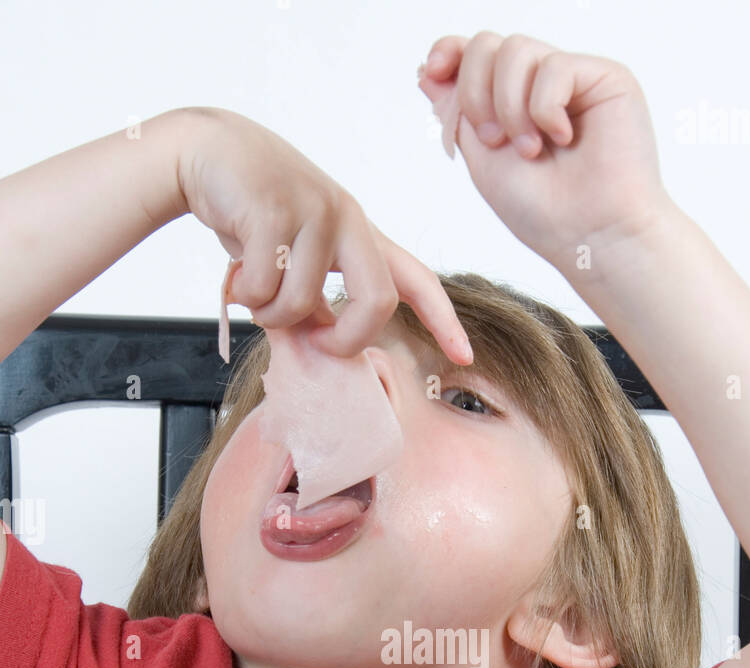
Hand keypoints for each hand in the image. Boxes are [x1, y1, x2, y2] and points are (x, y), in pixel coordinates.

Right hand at [175, 106, 471, 360]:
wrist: (207, 151)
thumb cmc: (253, 210)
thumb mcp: (299, 253)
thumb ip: (319, 295)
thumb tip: (324, 343)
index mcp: (360, 233)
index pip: (416, 278)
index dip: (443, 321)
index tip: (465, 357)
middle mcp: (348, 218)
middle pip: (378, 301)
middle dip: (345, 339)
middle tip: (314, 342)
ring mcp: (315, 211)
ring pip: (305, 303)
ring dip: (270, 314)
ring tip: (253, 289)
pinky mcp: (276, 210)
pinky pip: (266, 287)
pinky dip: (245, 296)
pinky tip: (235, 271)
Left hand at [418, 33, 670, 277]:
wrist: (591, 236)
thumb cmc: (544, 212)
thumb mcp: (482, 160)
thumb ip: (457, 113)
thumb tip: (426, 69)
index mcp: (513, 103)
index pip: (474, 56)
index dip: (450, 52)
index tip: (436, 69)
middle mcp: (541, 86)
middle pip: (488, 46)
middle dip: (477, 93)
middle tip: (495, 141)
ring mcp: (573, 79)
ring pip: (516, 49)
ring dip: (510, 107)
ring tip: (531, 150)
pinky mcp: (604, 77)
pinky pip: (554, 66)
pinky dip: (545, 108)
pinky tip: (564, 140)